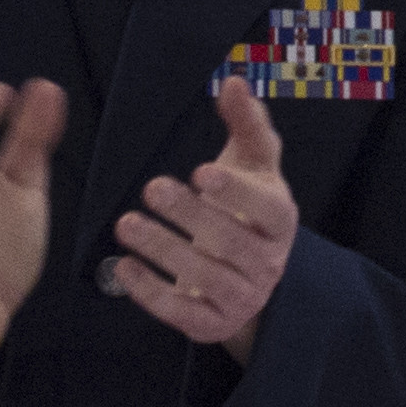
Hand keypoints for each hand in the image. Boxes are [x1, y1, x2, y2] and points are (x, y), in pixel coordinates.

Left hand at [107, 81, 298, 361]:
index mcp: (281, 222)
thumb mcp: (252, 164)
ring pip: (205, 277)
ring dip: (164, 249)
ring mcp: (243, 297)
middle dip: (189, 215)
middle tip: (151, 188)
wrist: (247, 276)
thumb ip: (246, 123)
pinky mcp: (212, 324)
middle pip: (231, 242)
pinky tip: (124, 267)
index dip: (236, 193)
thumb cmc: (246, 208)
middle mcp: (268, 263)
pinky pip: (182, 313)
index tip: (199, 172)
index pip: (269, 210)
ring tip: (127, 224)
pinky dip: (151, 293)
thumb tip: (233, 82)